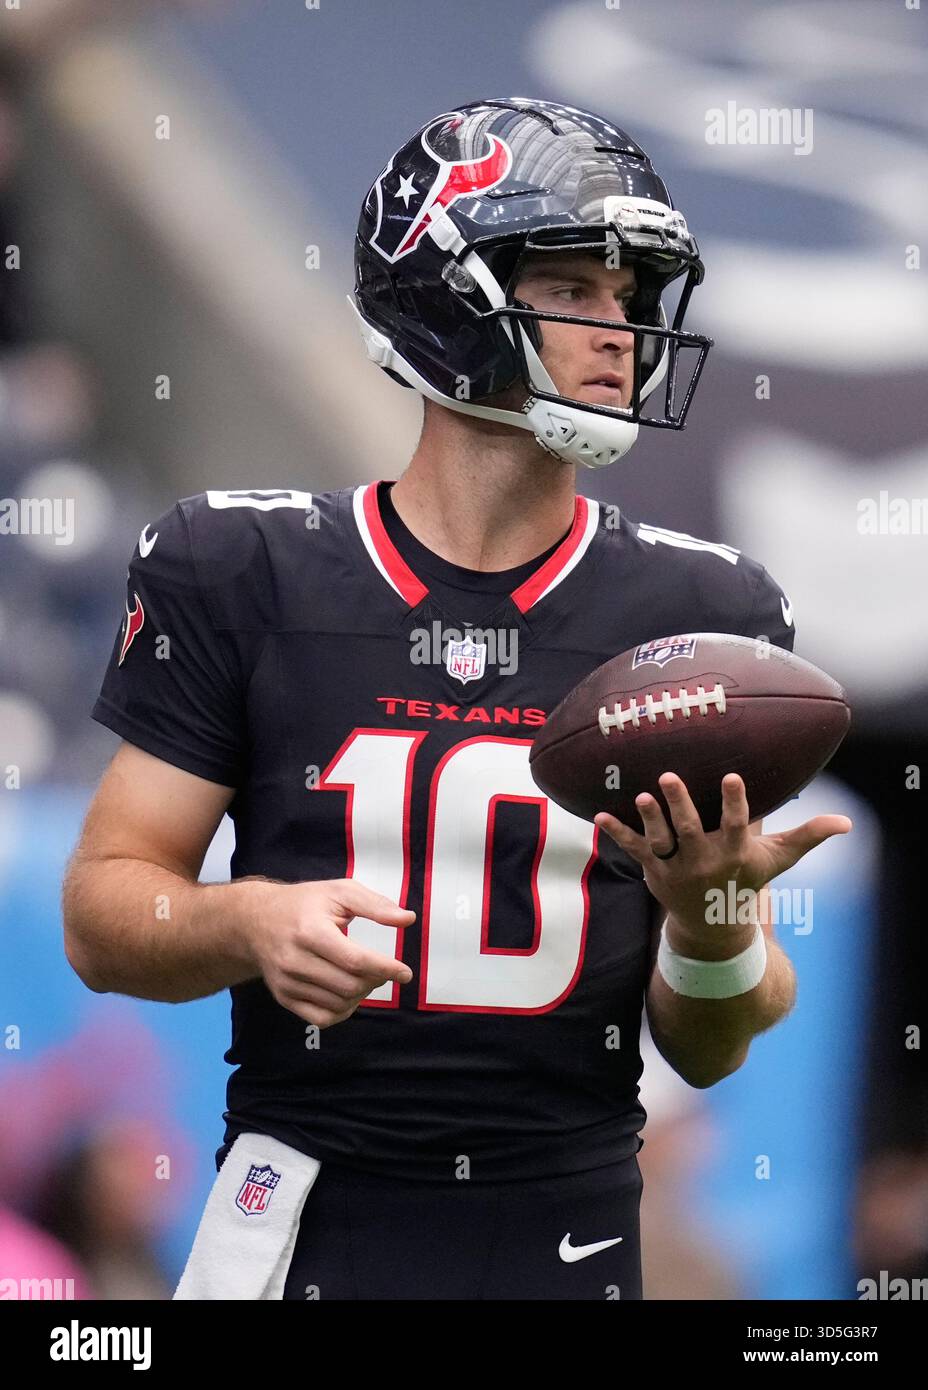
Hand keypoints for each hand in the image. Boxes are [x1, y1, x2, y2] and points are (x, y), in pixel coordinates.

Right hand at [242, 877, 414, 1027]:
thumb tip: (407, 919)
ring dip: (362, 994)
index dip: (385, 968)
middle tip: (383, 969)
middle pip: (349, 985)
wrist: (256, 921)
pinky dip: (343, 1011)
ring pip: (339, 1004)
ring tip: (365, 976)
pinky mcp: (284, 997)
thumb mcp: (339, 891)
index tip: (405, 972)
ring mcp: (287, 982)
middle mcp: (294, 960)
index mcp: (310, 931)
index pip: (354, 960)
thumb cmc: (304, 904)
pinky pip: (322, 1019)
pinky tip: (349, 993)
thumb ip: (375, 905)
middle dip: (376, 980)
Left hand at [594, 772, 851, 937]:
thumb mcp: (777, 860)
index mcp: (733, 852)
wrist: (712, 927)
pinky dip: (617, 834)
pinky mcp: (653, 870)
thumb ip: (808, 836)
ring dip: (648, 820)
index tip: (733, 776)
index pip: (736, 824)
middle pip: (691, 829)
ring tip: (641, 796)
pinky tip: (598, 814)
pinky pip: (633, 850)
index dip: (735, 802)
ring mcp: (675, 866)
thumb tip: (846, 822)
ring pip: (660, 840)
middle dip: (680, 804)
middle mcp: (703, 859)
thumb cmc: (746, 882)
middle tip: (668, 776)